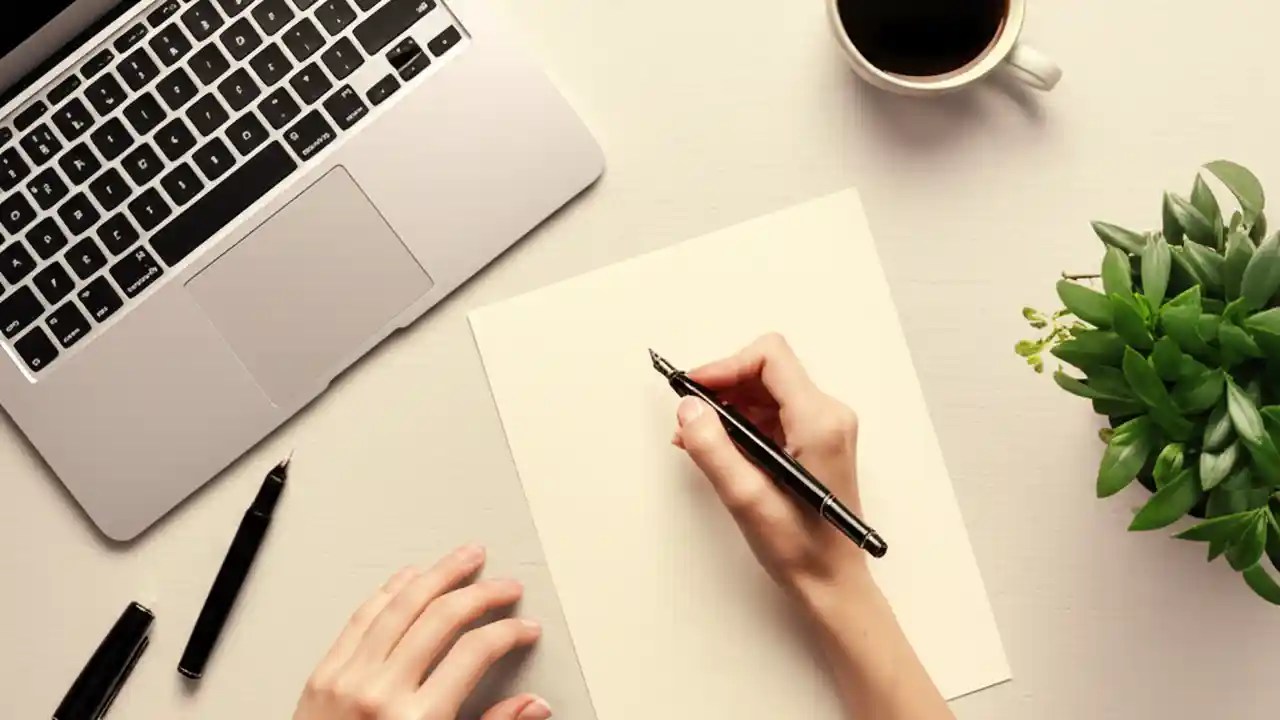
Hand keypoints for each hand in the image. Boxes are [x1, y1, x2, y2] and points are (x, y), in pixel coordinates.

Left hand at [293, 545, 551, 719]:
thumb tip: (533, 706)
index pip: (475, 653)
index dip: (508, 633)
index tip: (524, 629)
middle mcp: (381, 693)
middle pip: (442, 618)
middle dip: (482, 594)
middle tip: (505, 586)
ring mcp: (348, 678)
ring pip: (401, 605)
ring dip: (439, 574)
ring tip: (464, 558)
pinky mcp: (323, 674)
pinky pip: (361, 617)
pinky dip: (390, 591)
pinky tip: (410, 577)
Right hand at [672, 333, 867, 606]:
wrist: (833, 584)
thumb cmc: (802, 549)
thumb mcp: (746, 499)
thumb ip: (713, 448)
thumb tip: (689, 408)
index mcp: (819, 422)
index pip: (770, 357)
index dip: (725, 365)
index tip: (693, 390)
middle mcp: (828, 416)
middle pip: (767, 371)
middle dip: (722, 387)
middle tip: (687, 415)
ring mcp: (824, 429)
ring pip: (766, 392)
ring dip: (728, 408)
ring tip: (694, 438)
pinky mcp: (815, 442)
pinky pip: (772, 415)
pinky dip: (741, 424)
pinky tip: (716, 448)